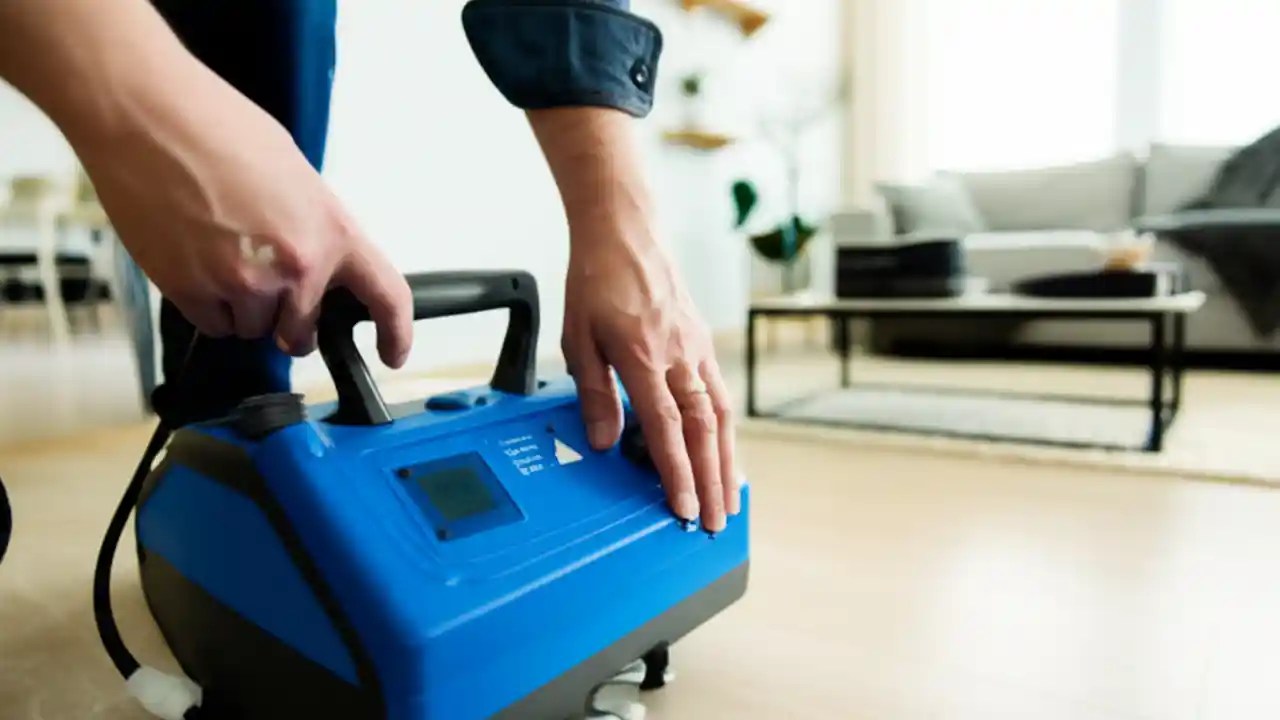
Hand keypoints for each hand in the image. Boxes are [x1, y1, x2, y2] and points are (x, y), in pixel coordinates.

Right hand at [78, 78, 411, 364]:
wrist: (148, 117)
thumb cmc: (219, 129)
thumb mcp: (295, 177)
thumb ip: (313, 228)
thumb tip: (315, 261)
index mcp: (333, 232)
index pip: (386, 297)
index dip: (395, 333)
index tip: (392, 352)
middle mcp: (297, 268)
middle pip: (302, 331)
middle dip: (290, 321)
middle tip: (266, 284)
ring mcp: (244, 285)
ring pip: (253, 329)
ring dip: (242, 307)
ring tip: (220, 251)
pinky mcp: (193, 293)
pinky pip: (215, 325)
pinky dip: (208, 306)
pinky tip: (196, 261)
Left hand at [561, 228, 740, 532]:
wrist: (625, 233)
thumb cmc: (597, 280)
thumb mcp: (578, 338)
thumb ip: (593, 393)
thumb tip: (603, 441)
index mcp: (644, 356)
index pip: (667, 428)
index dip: (677, 473)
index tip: (684, 508)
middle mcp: (678, 355)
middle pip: (703, 430)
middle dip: (712, 481)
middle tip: (717, 521)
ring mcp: (696, 349)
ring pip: (720, 416)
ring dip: (726, 462)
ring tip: (731, 499)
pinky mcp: (701, 343)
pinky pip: (720, 395)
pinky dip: (725, 431)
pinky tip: (725, 451)